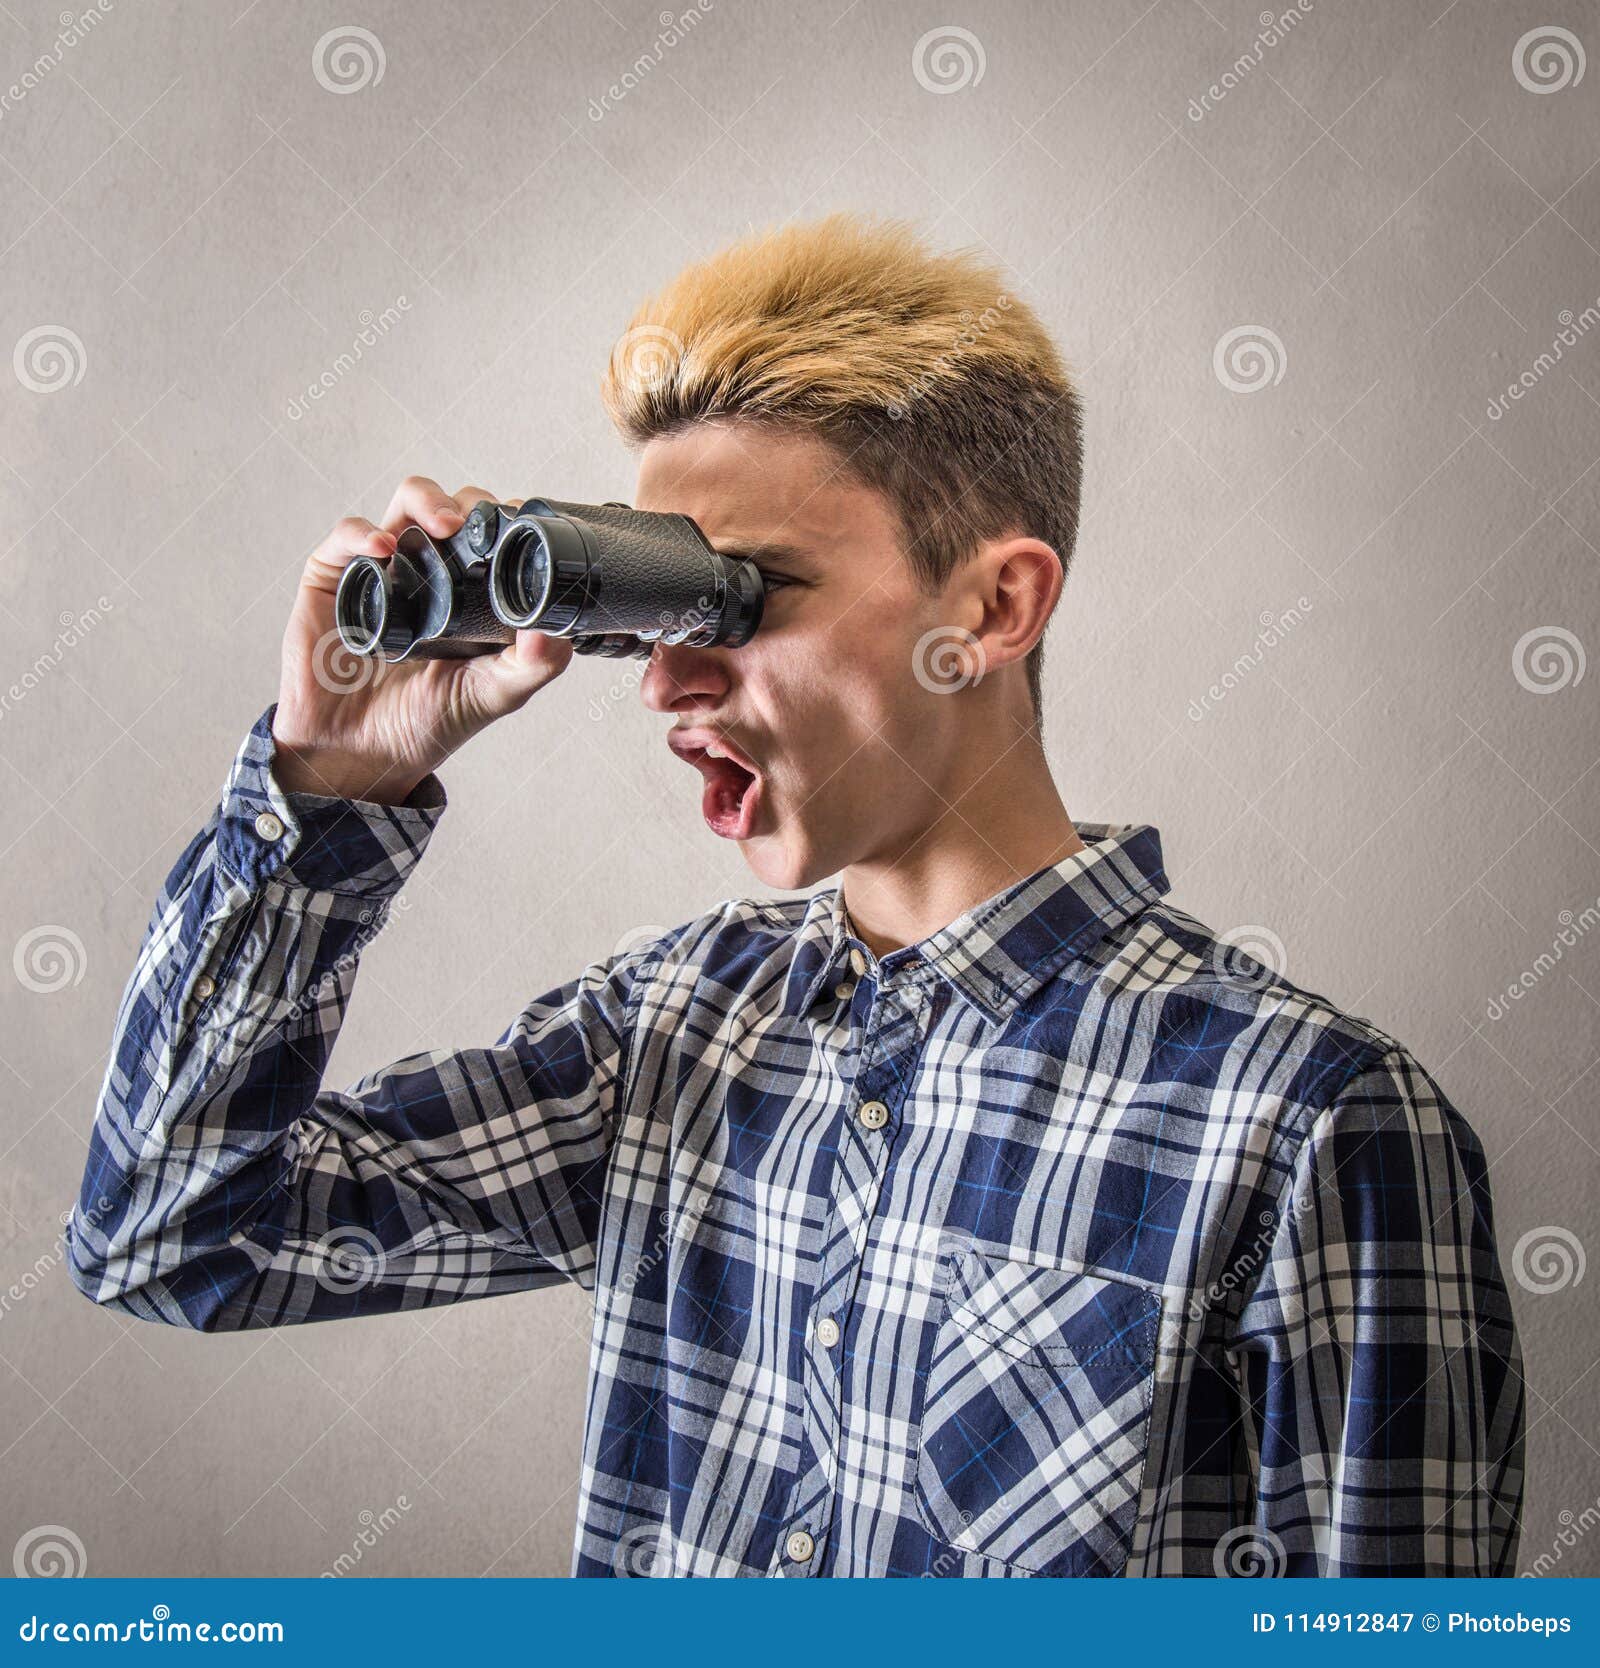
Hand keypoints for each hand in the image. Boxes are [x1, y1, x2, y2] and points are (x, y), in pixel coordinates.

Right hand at [270, 476, 573, 803]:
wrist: (361, 754)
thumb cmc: (427, 722)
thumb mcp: (494, 696)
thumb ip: (534, 665)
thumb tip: (560, 627)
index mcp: (472, 591)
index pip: (493, 534)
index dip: (509, 520)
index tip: (524, 523)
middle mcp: (430, 571)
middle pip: (454, 508)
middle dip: (471, 505)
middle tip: (481, 526)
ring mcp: (383, 569)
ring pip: (406, 504)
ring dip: (428, 501)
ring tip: (443, 525)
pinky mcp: (335, 578)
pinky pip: (347, 537)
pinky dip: (364, 532)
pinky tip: (382, 548)